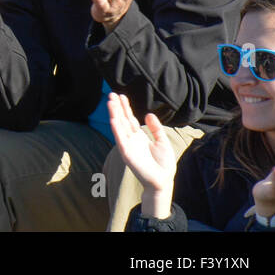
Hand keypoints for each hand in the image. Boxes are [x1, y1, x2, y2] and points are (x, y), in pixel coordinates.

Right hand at [108, 92, 176, 218]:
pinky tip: (114, 119)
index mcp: (139, 137)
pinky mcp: (126, 153)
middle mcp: (131, 139)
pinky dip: (116, 129)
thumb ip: (156, 128)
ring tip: (110, 102)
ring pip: (119, 126)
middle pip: (122, 120)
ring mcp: (128, 145)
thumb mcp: (162, 142)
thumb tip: (148, 114)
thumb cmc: (163, 164)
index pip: (130, 119)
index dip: (125, 107)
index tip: (121, 96)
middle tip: (112, 93)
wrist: (163, 180)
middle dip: (117, 107)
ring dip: (114, 114)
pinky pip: (120, 139)